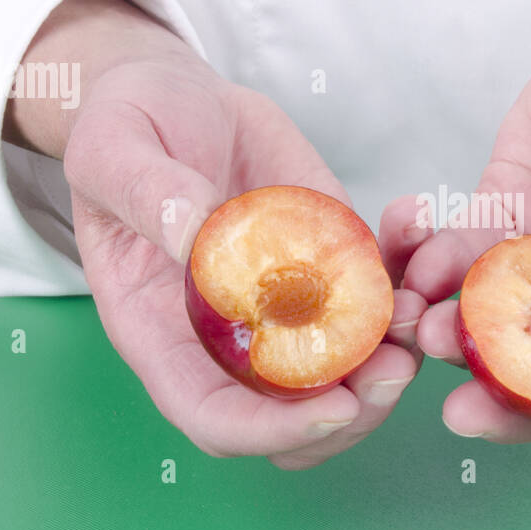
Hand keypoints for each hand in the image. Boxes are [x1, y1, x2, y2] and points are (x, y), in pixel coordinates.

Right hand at [8, 0, 423, 467]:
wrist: (177, 101)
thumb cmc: (126, 132)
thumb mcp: (112, 151)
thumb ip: (146, 194)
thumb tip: (197, 236)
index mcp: (162, 332)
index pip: (217, 416)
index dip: (275, 429)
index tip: (336, 408)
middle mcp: (230, 334)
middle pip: (298, 413)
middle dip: (359, 407)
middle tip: (399, 363)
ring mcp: (287, 303)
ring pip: (351, 366)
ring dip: (395, 350)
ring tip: (418, 302)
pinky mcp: (327, 261)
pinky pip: (375, 289)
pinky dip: (407, 270)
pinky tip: (412, 221)